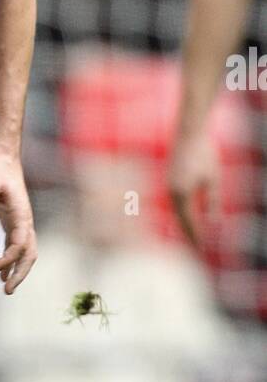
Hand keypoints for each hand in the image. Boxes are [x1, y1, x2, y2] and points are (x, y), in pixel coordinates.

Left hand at [0, 152, 37, 293]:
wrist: (3, 157)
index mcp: (22, 215)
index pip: (19, 245)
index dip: (7, 261)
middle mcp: (26, 221)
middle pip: (29, 254)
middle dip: (20, 274)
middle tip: (7, 291)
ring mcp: (21, 222)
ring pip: (25, 252)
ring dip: (17, 270)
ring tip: (5, 288)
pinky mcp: (14, 221)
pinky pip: (16, 246)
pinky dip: (10, 260)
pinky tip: (0, 272)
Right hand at [168, 129, 219, 247]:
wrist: (189, 132)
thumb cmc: (204, 153)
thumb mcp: (213, 178)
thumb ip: (212, 200)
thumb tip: (213, 221)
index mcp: (181, 194)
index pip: (189, 222)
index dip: (196, 236)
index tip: (202, 249)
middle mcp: (172, 192)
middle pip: (180, 219)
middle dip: (189, 233)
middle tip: (198, 248)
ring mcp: (169, 186)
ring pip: (177, 211)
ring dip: (185, 223)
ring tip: (193, 236)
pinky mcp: (170, 180)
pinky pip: (176, 201)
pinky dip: (182, 212)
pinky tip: (188, 216)